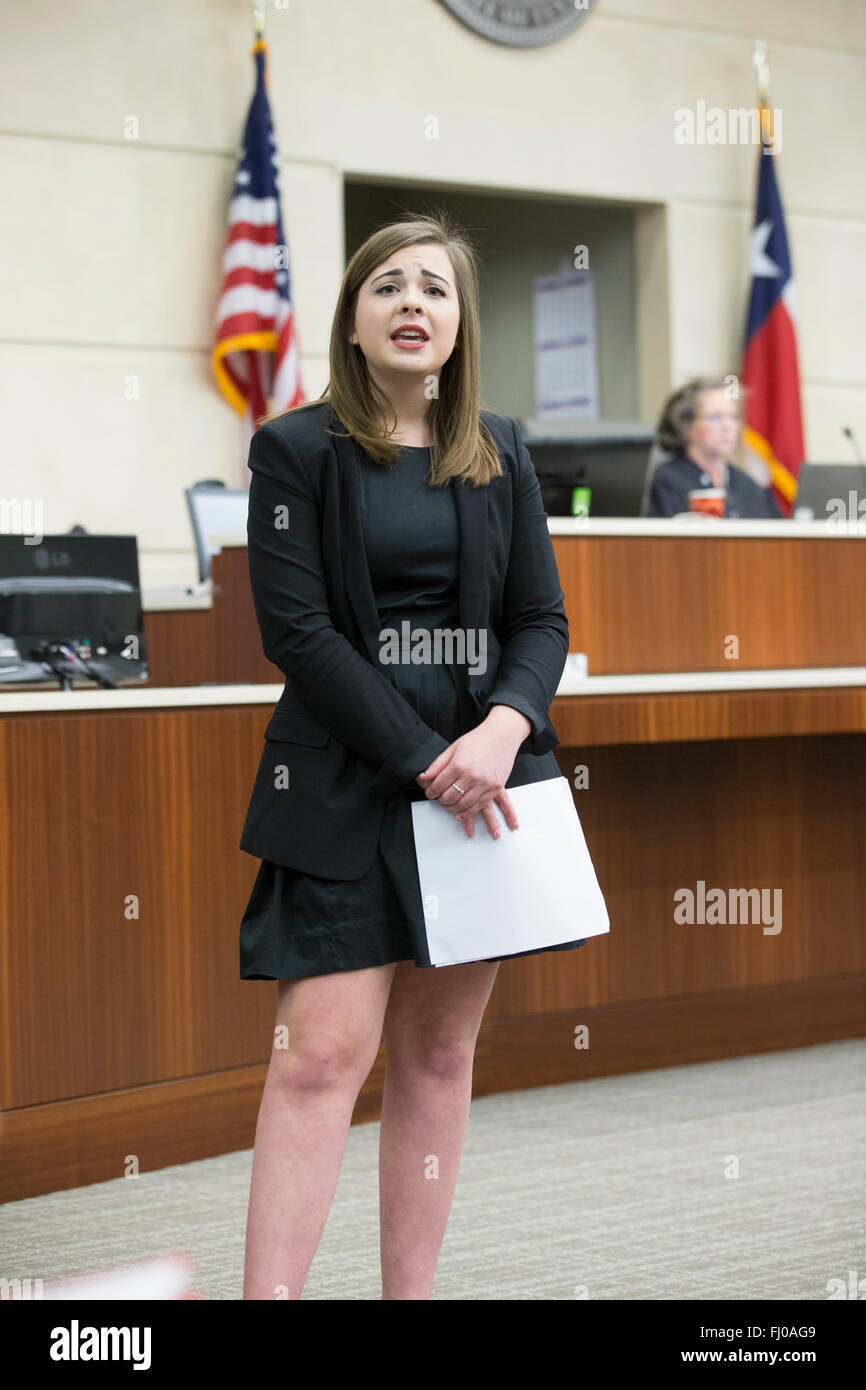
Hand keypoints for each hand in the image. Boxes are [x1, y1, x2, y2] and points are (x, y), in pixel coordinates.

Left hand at [415, 705, 530, 838]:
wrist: (502, 736)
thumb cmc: (478, 740)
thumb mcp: (454, 748)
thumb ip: (438, 764)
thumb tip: (424, 777)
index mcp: (459, 764)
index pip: (438, 785)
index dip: (430, 792)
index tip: (430, 793)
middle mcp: (472, 776)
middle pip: (449, 797)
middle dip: (441, 800)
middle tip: (439, 798)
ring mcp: (485, 783)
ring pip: (463, 805)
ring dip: (453, 808)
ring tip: (449, 805)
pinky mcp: (495, 788)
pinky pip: (479, 806)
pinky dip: (467, 812)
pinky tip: (460, 812)